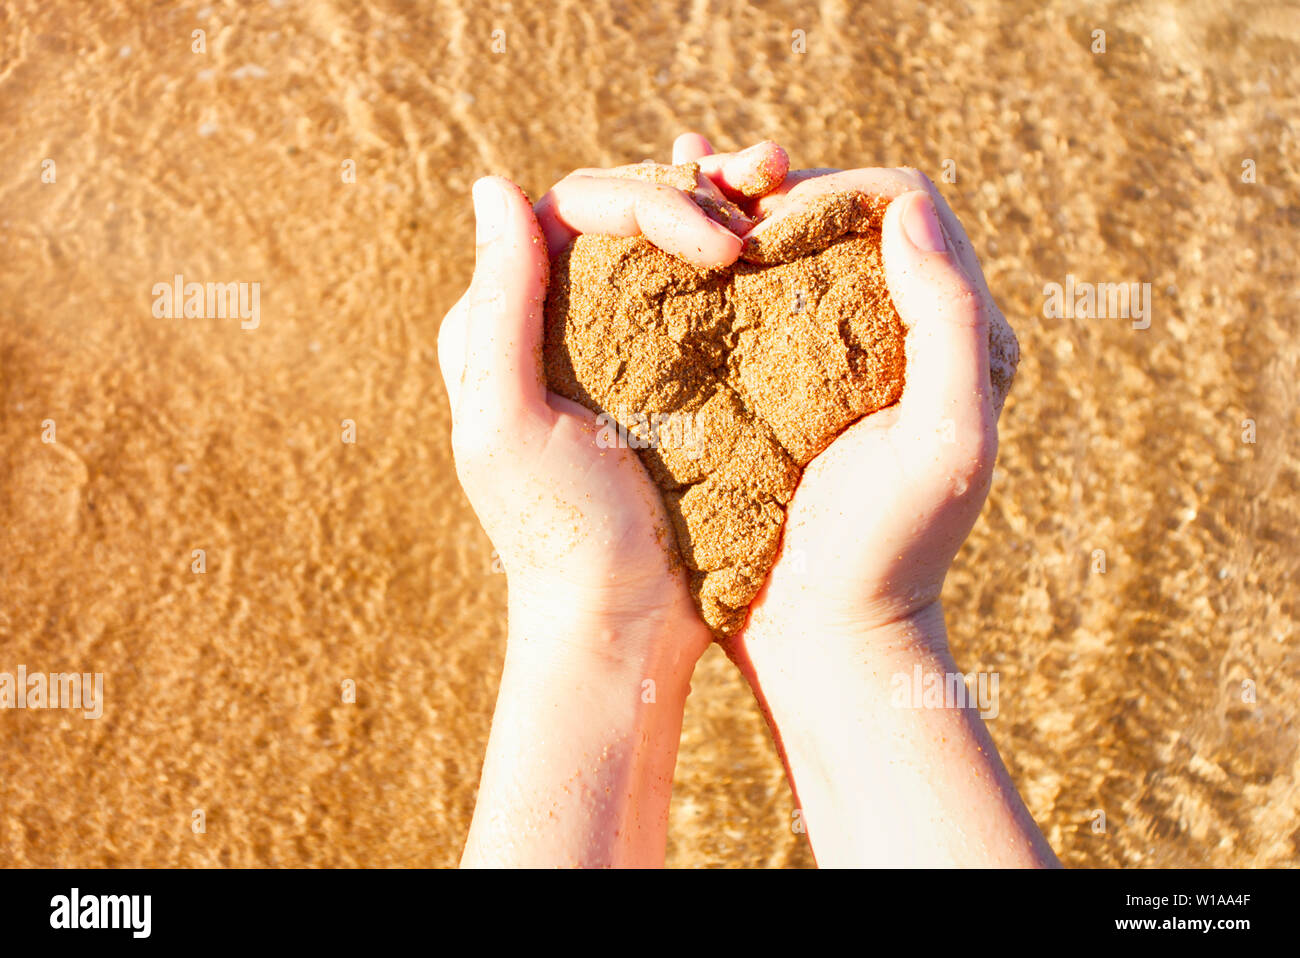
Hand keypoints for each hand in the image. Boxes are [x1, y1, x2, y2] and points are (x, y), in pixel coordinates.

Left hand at [437, 143, 788, 668]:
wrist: (622, 622)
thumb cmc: (559, 534)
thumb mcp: (509, 423)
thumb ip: (499, 307)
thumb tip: (493, 184)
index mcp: (506, 323)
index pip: (573, 211)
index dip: (648, 202)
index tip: (718, 244)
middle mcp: (558, 320)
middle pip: (624, 215)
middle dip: (694, 194)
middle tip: (766, 200)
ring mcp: (620, 346)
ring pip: (667, 245)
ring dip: (725, 212)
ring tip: (782, 200)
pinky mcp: (674, 377)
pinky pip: (705, 296)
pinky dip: (744, 266)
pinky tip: (782, 257)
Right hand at [663, 142, 1049, 865]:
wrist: (830, 631)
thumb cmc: (893, 544)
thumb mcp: (945, 438)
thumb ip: (948, 317)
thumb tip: (904, 204)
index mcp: (956, 330)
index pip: (905, 206)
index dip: (837, 187)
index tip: (768, 214)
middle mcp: (901, 328)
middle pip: (844, 214)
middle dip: (778, 191)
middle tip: (711, 192)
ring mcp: (837, 353)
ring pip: (794, 248)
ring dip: (739, 216)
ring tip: (682, 197)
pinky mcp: (785, 381)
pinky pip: (754, 297)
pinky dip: (714, 264)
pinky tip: (667, 248)